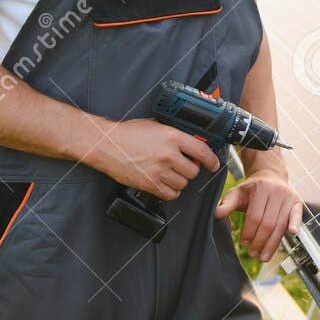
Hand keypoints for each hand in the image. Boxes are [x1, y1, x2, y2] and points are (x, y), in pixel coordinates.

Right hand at [86, 117, 219, 199]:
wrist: (107, 145)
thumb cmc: (129, 133)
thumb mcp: (156, 125)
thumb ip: (175, 134)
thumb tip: (192, 141)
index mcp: (172, 137)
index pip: (202, 151)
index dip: (211, 160)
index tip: (213, 164)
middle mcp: (168, 155)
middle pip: (193, 171)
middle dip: (190, 169)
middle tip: (182, 166)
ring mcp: (159, 171)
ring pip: (183, 184)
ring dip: (180, 181)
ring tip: (170, 173)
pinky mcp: (150, 184)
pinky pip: (170, 194)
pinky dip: (170, 191)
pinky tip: (164, 183)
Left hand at [215, 172, 303, 261]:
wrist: (270, 176)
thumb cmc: (251, 189)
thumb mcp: (237, 193)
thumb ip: (227, 204)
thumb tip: (216, 214)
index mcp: (261, 188)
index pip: (255, 216)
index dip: (248, 232)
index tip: (243, 243)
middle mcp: (277, 191)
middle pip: (268, 223)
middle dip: (259, 241)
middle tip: (252, 253)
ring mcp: (289, 197)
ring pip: (280, 225)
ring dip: (272, 244)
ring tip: (263, 257)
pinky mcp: (297, 202)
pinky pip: (297, 216)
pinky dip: (295, 225)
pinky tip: (292, 234)